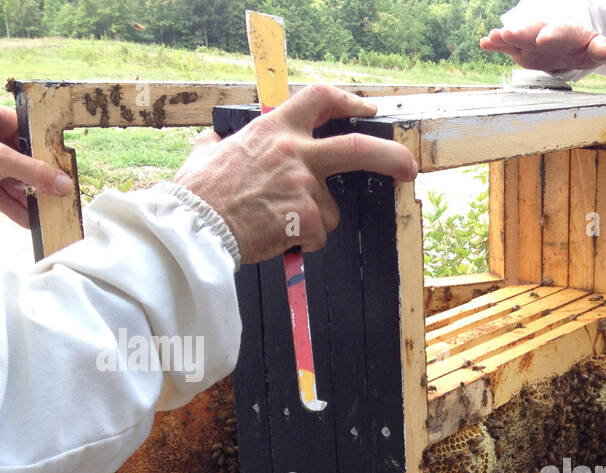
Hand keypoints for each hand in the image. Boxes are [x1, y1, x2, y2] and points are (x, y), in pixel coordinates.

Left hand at [0, 96, 73, 225]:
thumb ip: (34, 171)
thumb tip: (64, 183)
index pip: (21, 126)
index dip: (41, 146)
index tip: (61, 163)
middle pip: (19, 155)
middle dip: (36, 177)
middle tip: (58, 189)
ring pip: (11, 177)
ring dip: (28, 195)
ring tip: (47, 209)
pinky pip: (0, 192)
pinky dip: (14, 206)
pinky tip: (29, 218)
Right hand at [173, 83, 418, 264]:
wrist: (197, 226)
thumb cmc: (200, 193)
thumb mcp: (209, 152)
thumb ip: (225, 143)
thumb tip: (219, 143)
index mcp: (275, 129)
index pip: (320, 99)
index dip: (349, 101)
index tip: (366, 110)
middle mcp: (296, 152)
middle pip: (359, 146)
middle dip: (392, 156)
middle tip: (408, 167)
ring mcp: (306, 185)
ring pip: (330, 210)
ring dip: (312, 221)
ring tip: (276, 220)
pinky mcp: (309, 217)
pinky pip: (317, 234)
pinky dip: (301, 241)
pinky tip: (276, 235)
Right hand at [479, 22, 605, 70]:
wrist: (569, 44)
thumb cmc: (582, 47)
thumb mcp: (595, 48)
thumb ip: (600, 49)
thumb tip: (605, 50)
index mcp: (566, 32)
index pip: (560, 31)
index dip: (551, 35)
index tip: (542, 40)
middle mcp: (545, 31)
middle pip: (532, 30)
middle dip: (521, 32)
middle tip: (506, 34)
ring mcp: (531, 39)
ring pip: (517, 36)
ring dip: (504, 37)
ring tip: (492, 37)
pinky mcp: (521, 48)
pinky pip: (506, 45)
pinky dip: (495, 44)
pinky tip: (484, 43)